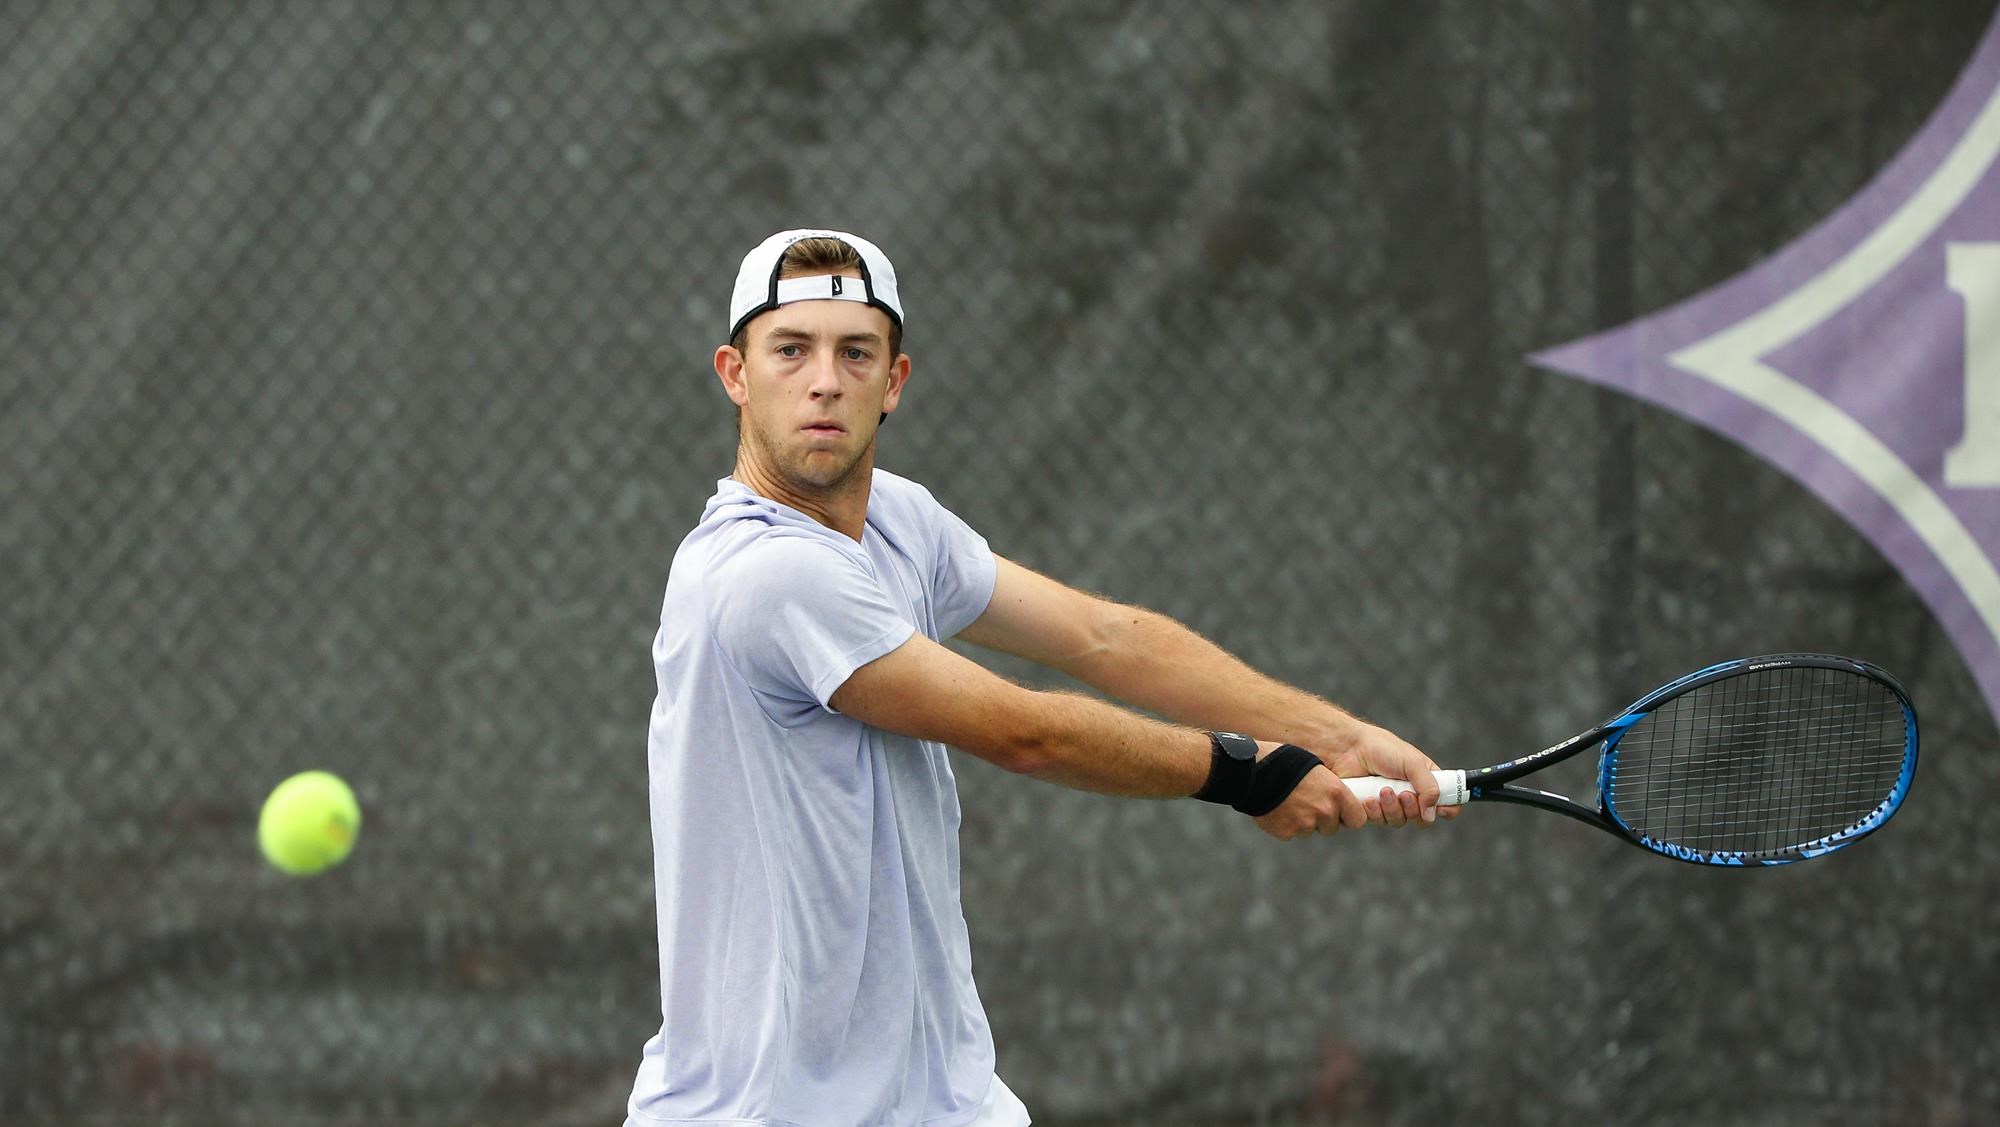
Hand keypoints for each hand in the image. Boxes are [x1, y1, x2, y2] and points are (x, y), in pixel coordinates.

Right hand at [1249, 742, 1365, 840]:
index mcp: (1336, 793)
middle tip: (1307, 804)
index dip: (1349, 817)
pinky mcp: (1287, 832)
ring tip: (1288, 802)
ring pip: (1310, 830)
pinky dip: (1285, 824)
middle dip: (1322, 820)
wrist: (1254, 771)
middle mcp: (1325, 811)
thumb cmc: (1285, 762)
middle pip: (1331, 827)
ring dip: (1302, 822)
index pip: (1357, 819)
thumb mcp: (1316, 768)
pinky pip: (1291, 833)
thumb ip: (1330, 787)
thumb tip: (1337, 800)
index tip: (1342, 813)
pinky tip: (1277, 808)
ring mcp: (1305, 824)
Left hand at [1315, 718, 1461, 828]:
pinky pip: (1379, 822)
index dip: (1447, 809)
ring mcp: (1389, 803)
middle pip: (1422, 818)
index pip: (1445, 801)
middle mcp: (1409, 793)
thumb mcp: (1411, 761)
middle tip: (1404, 794)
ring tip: (1382, 790)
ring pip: (1400, 822)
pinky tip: (1368, 798)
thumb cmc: (1379, 748)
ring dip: (1393, 809)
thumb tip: (1433, 814)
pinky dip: (1375, 812)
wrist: (1345, 748)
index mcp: (1424, 779)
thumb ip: (1429, 786)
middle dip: (1413, 809)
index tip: (1444, 810)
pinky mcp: (1370, 810)